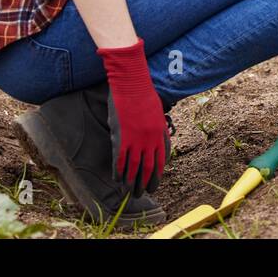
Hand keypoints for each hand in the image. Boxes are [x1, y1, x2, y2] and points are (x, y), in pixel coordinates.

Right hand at [97, 39, 169, 195]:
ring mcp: (135, 139)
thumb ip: (157, 128)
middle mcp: (150, 139)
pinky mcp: (121, 137)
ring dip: (132, 182)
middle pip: (149, 167)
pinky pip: (120, 160)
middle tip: (143, 194)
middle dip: (146, 183)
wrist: (132, 82)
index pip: (161, 159)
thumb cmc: (144, 93)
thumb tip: (156, 140)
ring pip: (134, 167)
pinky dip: (118, 172)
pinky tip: (116, 180)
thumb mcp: (157, 112)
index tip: (155, 183)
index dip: (157, 173)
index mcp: (160, 132)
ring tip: (130, 193)